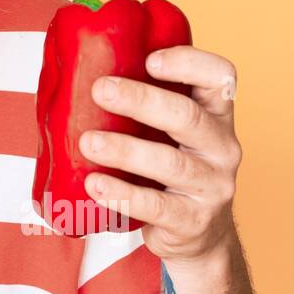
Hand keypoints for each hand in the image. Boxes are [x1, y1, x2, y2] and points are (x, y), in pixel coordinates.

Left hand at [77, 45, 240, 263]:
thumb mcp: (169, 133)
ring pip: (170, 163)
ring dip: (125, 150)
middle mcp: (221, 147)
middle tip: (100, 89)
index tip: (150, 60)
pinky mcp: (193, 221)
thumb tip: (72, 71)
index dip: (189, 63)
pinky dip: (123, 195)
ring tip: (88, 143)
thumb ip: (142, 106)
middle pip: (188, 116)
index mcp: (215, 115)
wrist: (197, 234)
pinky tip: (95, 185)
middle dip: (142, 100)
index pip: (219, 77)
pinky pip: (157, 206)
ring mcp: (212, 187)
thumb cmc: (169, 169)